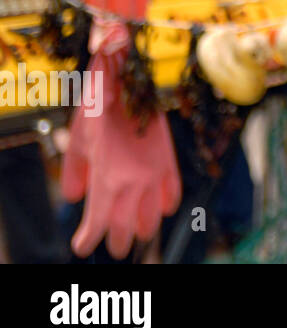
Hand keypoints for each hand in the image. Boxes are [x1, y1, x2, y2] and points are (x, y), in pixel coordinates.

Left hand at [61, 24, 181, 258]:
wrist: (135, 82)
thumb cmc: (102, 107)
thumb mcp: (78, 139)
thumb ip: (74, 172)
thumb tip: (74, 196)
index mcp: (106, 179)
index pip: (96, 224)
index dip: (88, 240)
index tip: (83, 244)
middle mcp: (132, 183)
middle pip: (126, 230)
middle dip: (118, 242)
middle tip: (115, 246)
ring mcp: (154, 175)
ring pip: (152, 220)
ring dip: (143, 229)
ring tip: (137, 230)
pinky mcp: (169, 163)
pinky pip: (172, 196)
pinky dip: (166, 206)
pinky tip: (159, 208)